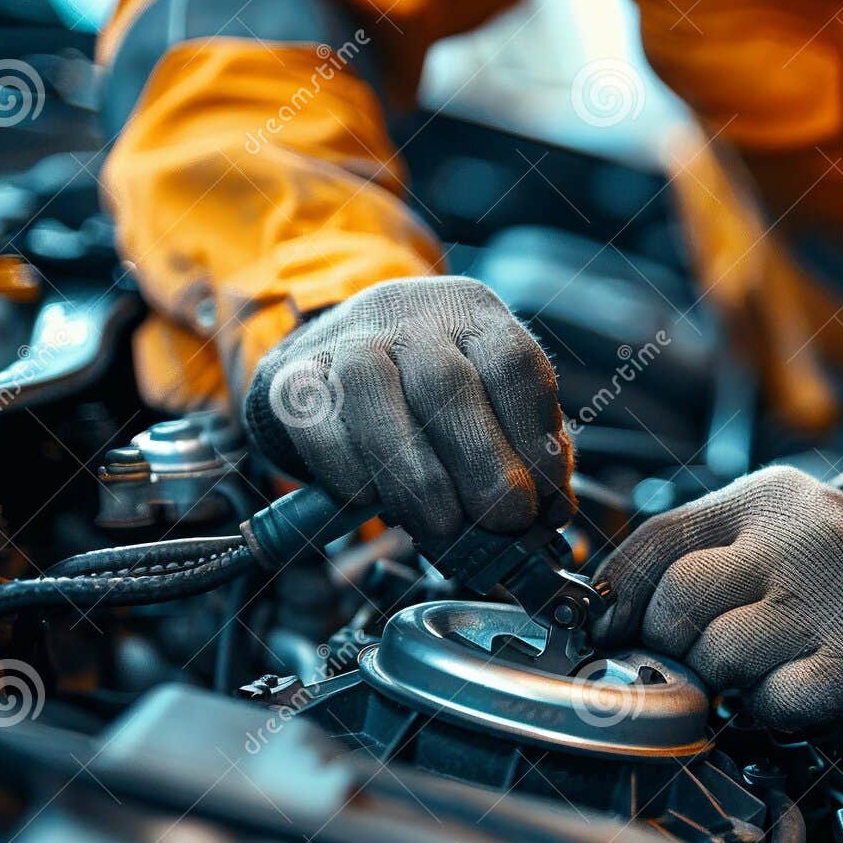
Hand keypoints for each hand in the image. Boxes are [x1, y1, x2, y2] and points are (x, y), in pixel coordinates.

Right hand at [243, 277, 573, 552]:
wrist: (337, 362)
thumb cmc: (429, 396)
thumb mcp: (492, 405)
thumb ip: (526, 452)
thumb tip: (551, 511)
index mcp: (474, 316)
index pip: (512, 362)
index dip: (533, 436)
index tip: (546, 497)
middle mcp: (409, 316)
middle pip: (446, 381)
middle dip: (481, 461)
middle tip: (503, 520)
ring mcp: (345, 341)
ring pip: (373, 394)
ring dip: (414, 473)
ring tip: (442, 526)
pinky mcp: (292, 378)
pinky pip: (316, 423)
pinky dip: (348, 470)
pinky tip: (375, 502)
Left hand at [593, 466, 842, 728]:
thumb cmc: (841, 566)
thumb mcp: (770, 525)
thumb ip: (697, 549)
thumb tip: (605, 610)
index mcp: (765, 498)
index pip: (657, 542)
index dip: (617, 597)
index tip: (606, 630)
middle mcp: (799, 540)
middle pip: (680, 602)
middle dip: (674, 642)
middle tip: (701, 654)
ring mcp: (834, 597)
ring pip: (721, 656)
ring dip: (727, 678)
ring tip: (759, 666)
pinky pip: (776, 700)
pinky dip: (774, 707)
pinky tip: (797, 685)